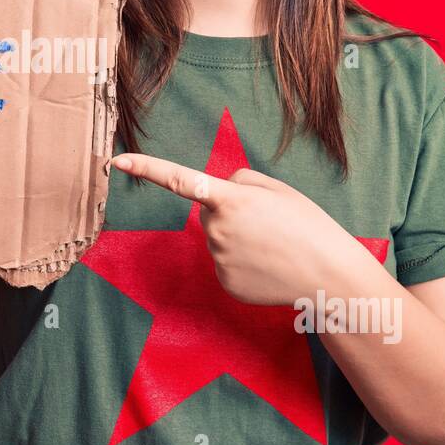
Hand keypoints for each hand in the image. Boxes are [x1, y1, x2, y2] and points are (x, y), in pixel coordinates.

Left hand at [110, 152, 361, 305]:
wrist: (328, 275)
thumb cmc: (306, 225)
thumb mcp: (276, 189)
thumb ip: (239, 182)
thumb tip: (214, 193)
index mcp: (230, 198)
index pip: (179, 180)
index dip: (146, 168)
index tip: (116, 162)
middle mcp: (217, 229)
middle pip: (210, 212)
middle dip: (231, 212)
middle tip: (269, 223)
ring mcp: (218, 259)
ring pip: (218, 238)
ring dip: (239, 238)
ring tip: (273, 246)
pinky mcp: (224, 282)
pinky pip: (225, 263)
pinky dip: (243, 262)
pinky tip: (267, 266)